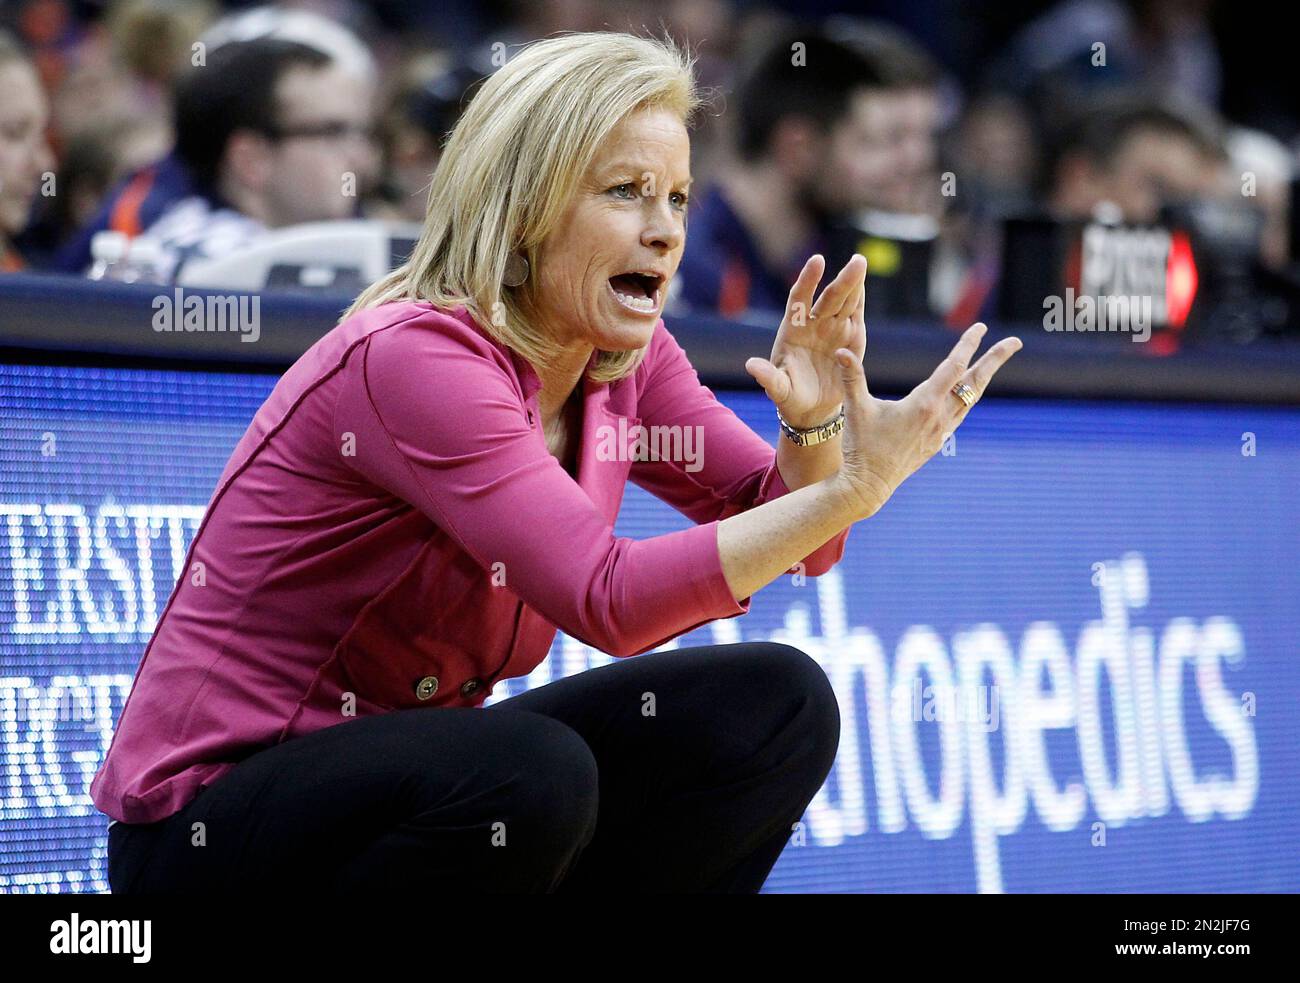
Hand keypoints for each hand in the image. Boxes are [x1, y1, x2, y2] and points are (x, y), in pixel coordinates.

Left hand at [745, 254, 865, 428]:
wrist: (811, 410)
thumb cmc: (790, 397)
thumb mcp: (778, 389)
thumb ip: (768, 377)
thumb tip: (751, 365)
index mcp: (793, 330)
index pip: (800, 299)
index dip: (808, 280)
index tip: (818, 260)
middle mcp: (813, 325)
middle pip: (828, 298)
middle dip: (842, 280)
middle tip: (857, 261)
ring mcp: (832, 330)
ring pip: (844, 302)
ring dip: (853, 283)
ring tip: (860, 262)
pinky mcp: (849, 339)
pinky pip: (855, 315)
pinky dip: (859, 299)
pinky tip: (863, 283)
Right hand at [827, 323, 1022, 520]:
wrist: (869, 485)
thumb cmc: (861, 447)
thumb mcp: (856, 409)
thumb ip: (852, 377)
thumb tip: (841, 351)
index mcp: (924, 404)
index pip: (953, 367)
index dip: (968, 344)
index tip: (981, 328)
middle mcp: (939, 417)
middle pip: (974, 382)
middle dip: (994, 360)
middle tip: (1015, 342)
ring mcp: (941, 431)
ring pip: (970, 399)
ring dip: (981, 379)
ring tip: (991, 364)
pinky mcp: (937, 442)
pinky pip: (959, 415)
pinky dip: (967, 400)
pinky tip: (964, 397)